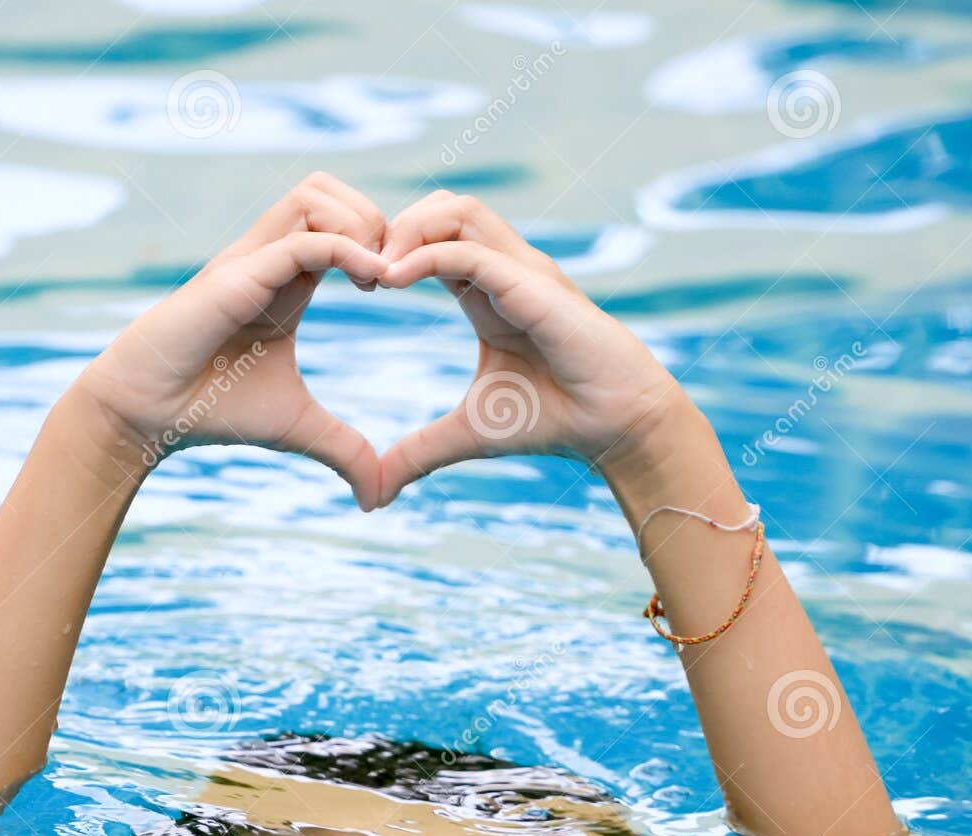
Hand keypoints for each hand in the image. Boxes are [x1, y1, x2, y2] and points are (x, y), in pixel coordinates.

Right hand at [76, 173, 389, 508]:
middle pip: (329, 190)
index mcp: (288, 280)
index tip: (403, 289)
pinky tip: (372, 285)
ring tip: (381, 278)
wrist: (149, 415)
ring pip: (314, 194)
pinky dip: (345, 250)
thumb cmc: (213, 410)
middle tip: (396, 275)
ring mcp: (251, 260)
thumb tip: (379, 497)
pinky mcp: (238, 275)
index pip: (341, 223)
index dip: (382, 244)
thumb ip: (345, 451)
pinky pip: (301, 239)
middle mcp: (270, 259)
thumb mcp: (298, 428)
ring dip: (360, 224)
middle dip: (376, 219)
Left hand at [374, 191, 689, 506]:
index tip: (357, 285)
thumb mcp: (467, 433)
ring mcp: (521, 270)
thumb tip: (373, 493)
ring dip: (406, 229)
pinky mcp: (533, 285)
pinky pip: (472, 251)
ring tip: (374, 270)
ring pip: (456, 210)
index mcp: (485, 290)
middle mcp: (503, 269)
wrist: (615, 426)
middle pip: (440, 206)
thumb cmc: (553, 418)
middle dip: (390, 226)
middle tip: (356, 270)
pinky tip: (392, 280)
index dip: (388, 249)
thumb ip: (418, 452)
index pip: (431, 237)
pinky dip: (427, 255)